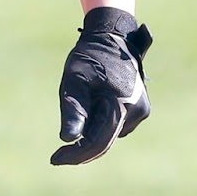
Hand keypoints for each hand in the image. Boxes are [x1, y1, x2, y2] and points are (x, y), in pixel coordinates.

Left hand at [51, 6, 151, 165]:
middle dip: (82, 149)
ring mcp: (142, 110)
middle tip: (60, 153)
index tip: (55, 159)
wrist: (113, 36)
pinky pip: (118, 125)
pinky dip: (103, 124)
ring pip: (111, 134)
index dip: (76, 155)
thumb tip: (68, 139)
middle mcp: (137, 111)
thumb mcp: (75, 80)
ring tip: (81, 108)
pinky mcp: (141, 108)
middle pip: (105, 141)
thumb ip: (73, 109)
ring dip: (93, 133)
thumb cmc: (90, 56)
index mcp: (121, 104)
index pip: (98, 142)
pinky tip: (95, 105)